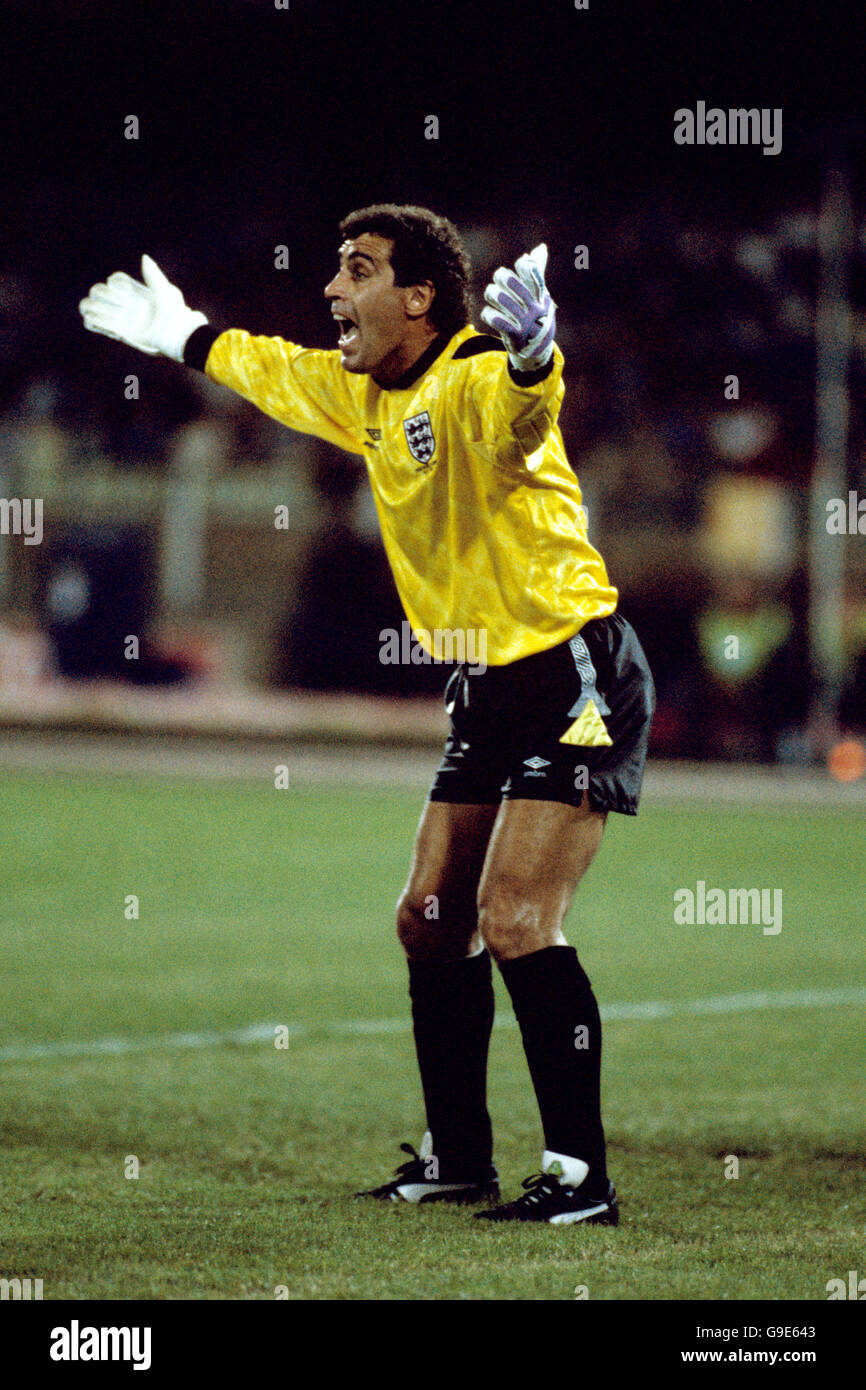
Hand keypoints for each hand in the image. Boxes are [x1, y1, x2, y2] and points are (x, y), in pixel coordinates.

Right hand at [79, 255, 207, 361]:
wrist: (175, 338)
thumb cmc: (173, 314)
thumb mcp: (166, 291)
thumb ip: (153, 274)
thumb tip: (144, 257)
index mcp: (135, 292)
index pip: (114, 280)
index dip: (115, 283)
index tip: (128, 292)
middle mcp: (125, 304)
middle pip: (97, 291)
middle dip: (104, 295)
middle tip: (123, 307)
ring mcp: (120, 318)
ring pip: (89, 305)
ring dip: (95, 309)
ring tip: (116, 318)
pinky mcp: (117, 333)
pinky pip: (91, 323)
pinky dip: (95, 322)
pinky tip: (115, 330)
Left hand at [480, 243, 555, 373]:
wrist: (537, 349)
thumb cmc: (537, 314)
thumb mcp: (540, 293)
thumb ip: (537, 270)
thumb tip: (541, 247)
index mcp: (541, 293)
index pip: (531, 270)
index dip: (522, 266)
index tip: (521, 267)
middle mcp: (534, 306)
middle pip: (510, 281)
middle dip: (501, 277)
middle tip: (499, 279)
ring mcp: (525, 321)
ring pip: (499, 297)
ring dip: (492, 293)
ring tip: (493, 295)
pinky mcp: (514, 335)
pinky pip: (495, 319)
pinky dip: (489, 314)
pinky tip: (491, 315)